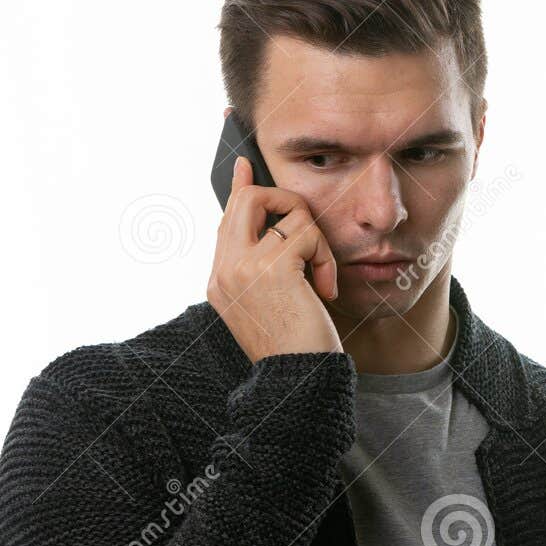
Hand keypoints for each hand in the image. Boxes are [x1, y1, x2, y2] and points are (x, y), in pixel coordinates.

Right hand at [206, 155, 342, 361]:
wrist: (297, 378)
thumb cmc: (295, 347)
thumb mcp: (273, 303)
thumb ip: (267, 265)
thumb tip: (278, 229)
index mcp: (220, 280)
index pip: (226, 220)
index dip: (240, 190)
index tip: (245, 166)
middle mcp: (223, 271)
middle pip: (246, 199)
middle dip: (285, 201)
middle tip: (307, 232)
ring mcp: (242, 267)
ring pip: (287, 211)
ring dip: (317, 241)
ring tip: (320, 278)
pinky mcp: (270, 267)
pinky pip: (307, 233)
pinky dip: (326, 258)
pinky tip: (326, 289)